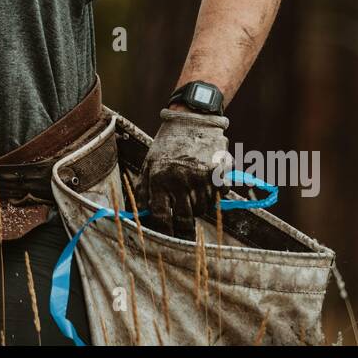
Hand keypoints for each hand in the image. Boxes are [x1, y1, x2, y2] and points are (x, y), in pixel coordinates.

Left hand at [135, 107, 231, 236]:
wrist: (191, 120)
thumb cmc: (167, 144)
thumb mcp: (149, 163)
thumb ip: (143, 190)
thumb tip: (138, 214)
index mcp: (159, 179)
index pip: (161, 216)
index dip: (164, 230)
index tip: (166, 238)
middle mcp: (180, 180)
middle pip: (185, 218)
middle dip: (184, 226)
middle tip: (184, 228)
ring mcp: (200, 177)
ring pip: (203, 209)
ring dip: (198, 206)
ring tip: (192, 191)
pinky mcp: (218, 173)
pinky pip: (219, 196)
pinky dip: (215, 194)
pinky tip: (207, 182)